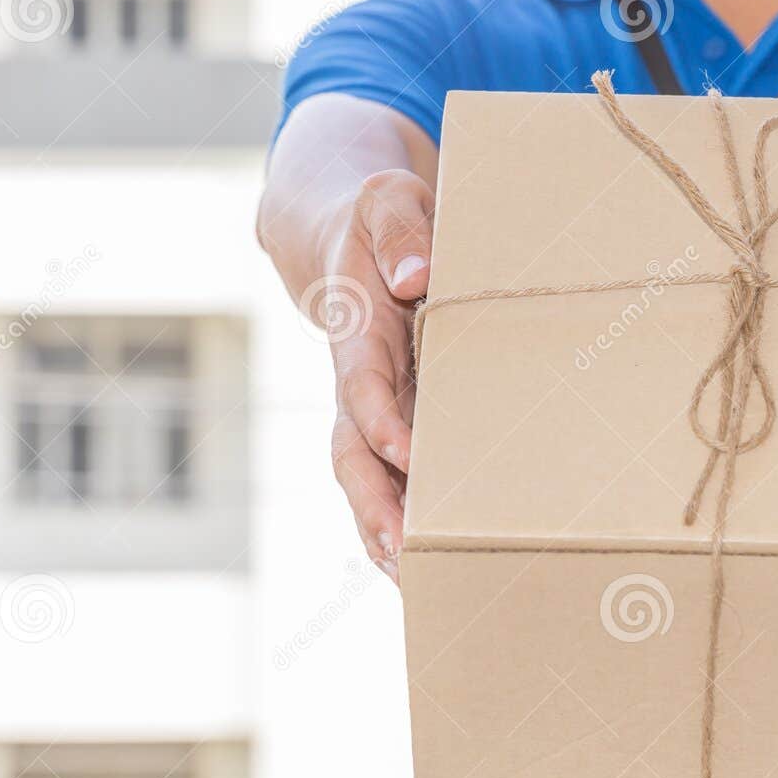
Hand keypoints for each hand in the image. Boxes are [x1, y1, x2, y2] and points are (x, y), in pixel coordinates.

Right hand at [314, 169, 433, 583]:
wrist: (349, 234)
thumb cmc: (379, 216)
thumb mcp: (387, 197)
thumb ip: (400, 227)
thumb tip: (418, 276)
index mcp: (355, 326)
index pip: (361, 381)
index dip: (379, 418)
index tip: (408, 454)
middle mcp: (356, 378)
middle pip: (352, 452)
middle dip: (374, 503)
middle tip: (404, 551)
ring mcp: (371, 405)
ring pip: (366, 478)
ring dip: (385, 529)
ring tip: (417, 580)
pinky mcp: (392, 419)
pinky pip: (391, 475)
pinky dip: (404, 517)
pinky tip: (429, 562)